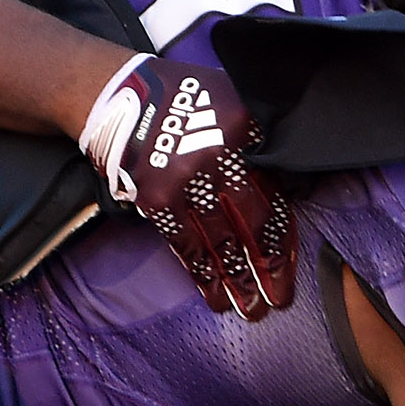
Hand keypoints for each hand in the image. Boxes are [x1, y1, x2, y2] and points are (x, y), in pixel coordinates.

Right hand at [77, 55, 295, 319]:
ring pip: (222, 240)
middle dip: (269, 265)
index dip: (282, 233)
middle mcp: (222, 155)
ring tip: (251, 310)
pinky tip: (214, 297)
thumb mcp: (227, 97)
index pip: (274, 190)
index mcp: (246, 129)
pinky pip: (186, 243)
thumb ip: (255, 135)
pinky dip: (201, 273)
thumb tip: (286, 177)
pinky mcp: (157, 197)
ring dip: (238, 280)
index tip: (288, 261)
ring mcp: (188, 179)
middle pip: (254, 221)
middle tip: (280, 298)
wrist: (116, 95)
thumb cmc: (178, 95)